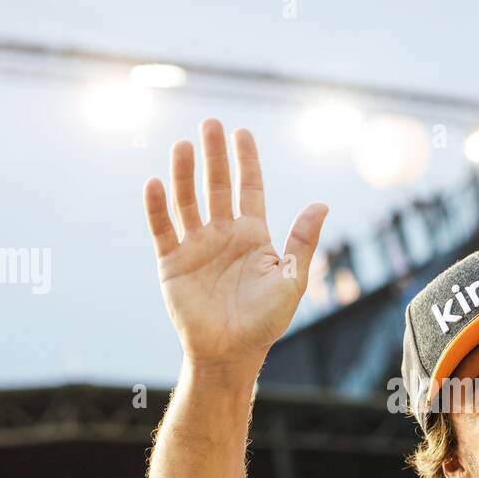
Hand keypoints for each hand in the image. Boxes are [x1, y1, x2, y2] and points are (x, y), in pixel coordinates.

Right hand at [143, 120, 328, 370]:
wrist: (231, 353)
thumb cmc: (265, 321)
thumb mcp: (291, 279)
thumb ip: (302, 241)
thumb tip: (322, 204)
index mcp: (252, 236)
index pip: (248, 189)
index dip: (246, 161)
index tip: (241, 132)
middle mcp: (222, 235)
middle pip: (216, 186)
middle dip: (214, 156)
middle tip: (210, 123)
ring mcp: (195, 247)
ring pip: (187, 201)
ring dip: (184, 174)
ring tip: (183, 146)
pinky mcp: (172, 263)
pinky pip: (162, 229)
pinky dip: (157, 207)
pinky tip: (156, 183)